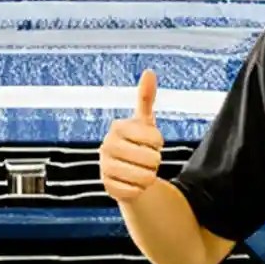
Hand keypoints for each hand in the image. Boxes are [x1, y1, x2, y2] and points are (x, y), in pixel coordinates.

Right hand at [100, 69, 164, 202]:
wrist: (126, 173)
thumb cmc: (137, 143)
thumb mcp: (144, 122)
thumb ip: (146, 98)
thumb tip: (149, 72)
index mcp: (117, 127)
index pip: (155, 138)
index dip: (159, 143)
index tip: (151, 142)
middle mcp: (107, 146)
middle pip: (151, 159)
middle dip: (155, 162)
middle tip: (146, 159)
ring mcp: (105, 167)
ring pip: (144, 177)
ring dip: (149, 177)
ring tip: (141, 171)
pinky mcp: (107, 187)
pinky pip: (135, 192)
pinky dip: (140, 190)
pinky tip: (133, 183)